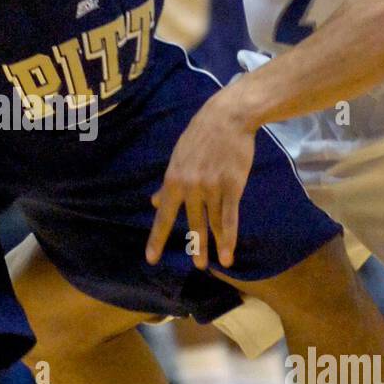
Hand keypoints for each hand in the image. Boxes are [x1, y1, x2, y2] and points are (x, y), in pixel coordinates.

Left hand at [147, 85, 255, 270]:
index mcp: (174, 180)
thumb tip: (155, 201)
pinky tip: (229, 253)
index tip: (151, 258)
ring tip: (218, 263)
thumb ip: (168, 184)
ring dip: (215, 245)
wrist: (228, 117)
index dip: (157, 238)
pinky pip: (230, 216)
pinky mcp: (232, 186)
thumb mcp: (178, 157)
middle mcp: (191, 187)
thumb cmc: (200, 136)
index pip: (164, 215)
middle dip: (194, 246)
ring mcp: (212, 187)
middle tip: (197, 266)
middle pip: (192, 223)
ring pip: (213, 223)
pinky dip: (230, 236)